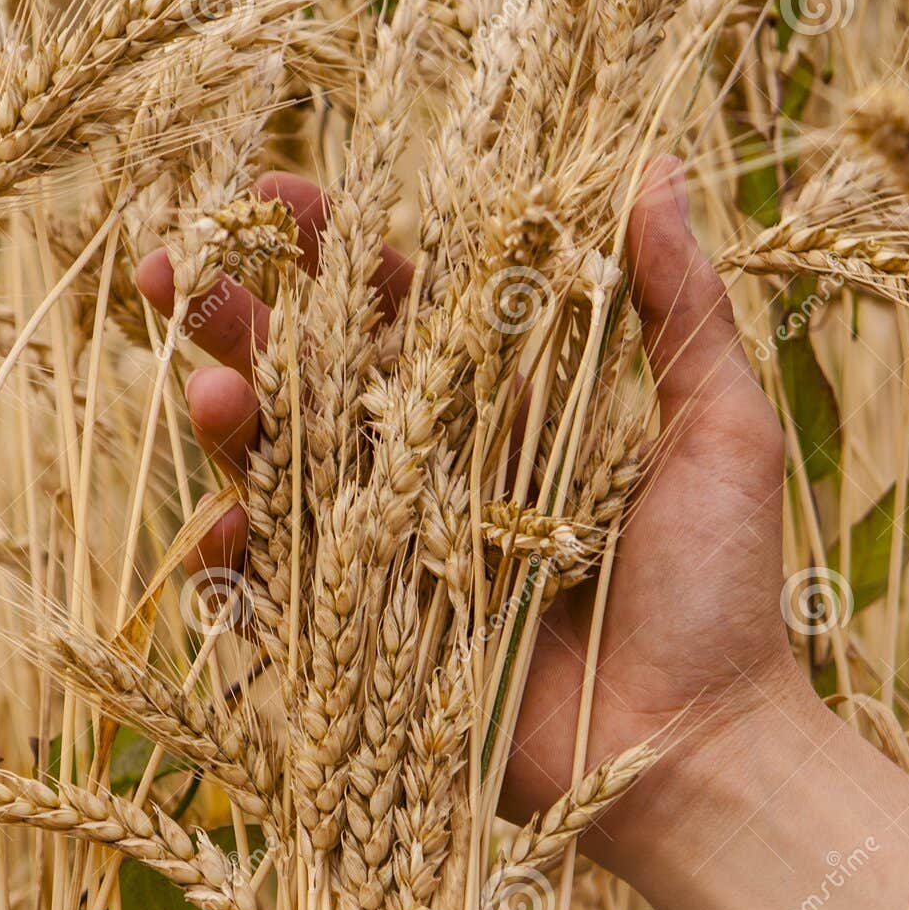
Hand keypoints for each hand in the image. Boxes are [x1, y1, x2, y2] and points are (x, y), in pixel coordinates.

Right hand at [136, 159, 805, 873]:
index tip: (279, 195)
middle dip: (243, 319)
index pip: (404, 310)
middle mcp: (440, 478)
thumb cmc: (723, 594)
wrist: (701, 747)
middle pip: (318, 380)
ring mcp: (400, 561)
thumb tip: (656, 163)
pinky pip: (284, 598)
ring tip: (214, 391)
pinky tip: (225, 533)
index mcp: (509, 413)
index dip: (335, 250)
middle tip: (185, 272)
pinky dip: (242, 566)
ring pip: (286, 475)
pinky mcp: (378, 648)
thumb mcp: (719, 436)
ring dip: (232, 426)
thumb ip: (681, 310)